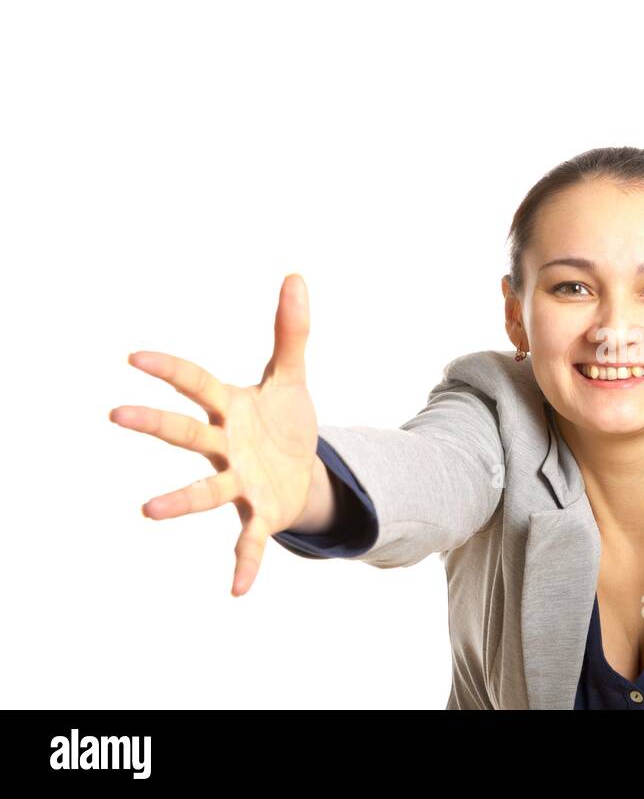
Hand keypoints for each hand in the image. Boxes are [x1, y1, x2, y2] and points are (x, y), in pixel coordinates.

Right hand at [110, 274, 318, 597]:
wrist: (303, 469)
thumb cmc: (284, 422)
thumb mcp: (292, 376)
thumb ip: (292, 330)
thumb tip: (295, 276)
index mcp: (230, 407)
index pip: (196, 383)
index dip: (170, 369)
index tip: (135, 357)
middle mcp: (226, 445)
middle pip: (188, 433)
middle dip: (156, 424)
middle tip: (116, 414)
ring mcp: (239, 480)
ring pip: (206, 490)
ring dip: (180, 500)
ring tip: (148, 511)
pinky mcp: (260, 511)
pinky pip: (249, 539)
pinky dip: (244, 563)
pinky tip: (239, 591)